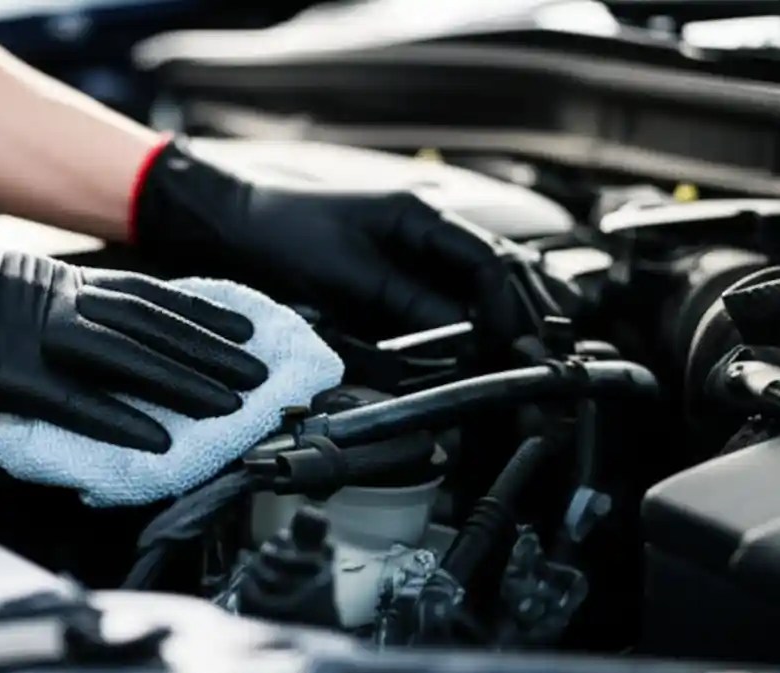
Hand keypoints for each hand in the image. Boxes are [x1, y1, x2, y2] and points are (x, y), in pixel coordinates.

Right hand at [0, 205, 267, 451]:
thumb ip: (32, 310)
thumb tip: (68, 340)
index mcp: (46, 278)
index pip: (140, 294)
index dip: (197, 311)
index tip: (241, 326)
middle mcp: (49, 297)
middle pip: (151, 323)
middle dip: (214, 348)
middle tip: (264, 371)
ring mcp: (26, 332)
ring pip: (129, 357)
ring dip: (189, 381)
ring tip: (238, 403)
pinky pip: (73, 401)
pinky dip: (122, 418)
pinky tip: (161, 437)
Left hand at [131, 137, 548, 346]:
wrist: (232, 225)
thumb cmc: (282, 236)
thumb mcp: (349, 275)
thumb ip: (410, 304)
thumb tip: (467, 338)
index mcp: (418, 217)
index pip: (487, 262)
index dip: (508, 307)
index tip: (517, 344)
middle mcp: (424, 230)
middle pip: (499, 267)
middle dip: (529, 307)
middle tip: (547, 350)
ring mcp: (412, 251)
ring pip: (482, 279)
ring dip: (512, 310)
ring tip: (539, 343)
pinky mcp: (393, 275)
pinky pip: (449, 292)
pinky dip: (475, 314)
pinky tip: (491, 336)